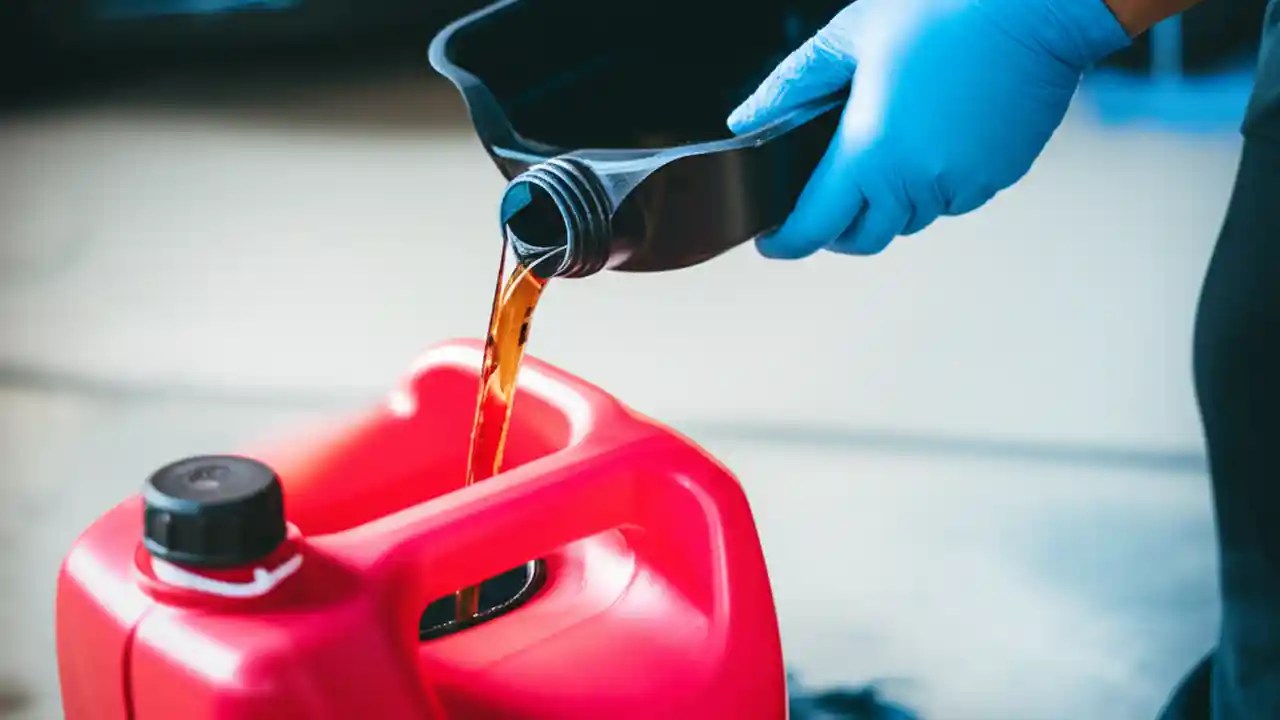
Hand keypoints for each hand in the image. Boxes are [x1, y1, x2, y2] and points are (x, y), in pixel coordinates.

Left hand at [728, 0, 1129, 257]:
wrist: (1035, 4)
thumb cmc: (944, 9)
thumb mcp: (848, 38)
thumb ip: (790, 87)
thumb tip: (745, 120)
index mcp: (870, 154)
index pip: (815, 227)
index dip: (786, 241)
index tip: (771, 242)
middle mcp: (916, 183)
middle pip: (863, 237)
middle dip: (835, 229)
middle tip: (820, 204)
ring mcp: (962, 185)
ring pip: (909, 219)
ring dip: (886, 203)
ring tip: (880, 152)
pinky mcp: (997, 177)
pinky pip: (951, 199)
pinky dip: (930, 184)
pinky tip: (929, 138)